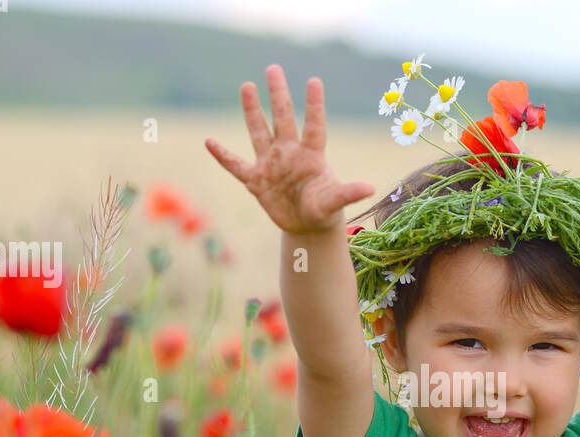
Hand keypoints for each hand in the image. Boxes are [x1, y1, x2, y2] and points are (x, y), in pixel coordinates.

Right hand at [205, 64, 375, 234]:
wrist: (306, 226)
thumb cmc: (324, 210)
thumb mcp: (334, 203)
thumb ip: (347, 193)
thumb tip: (370, 188)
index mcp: (311, 156)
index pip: (313, 126)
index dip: (314, 105)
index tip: (314, 81)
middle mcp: (289, 153)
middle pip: (283, 118)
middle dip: (278, 94)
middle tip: (273, 68)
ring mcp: (270, 164)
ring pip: (259, 132)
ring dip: (252, 111)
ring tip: (247, 86)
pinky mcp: (255, 180)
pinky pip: (235, 165)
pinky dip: (222, 156)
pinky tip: (208, 141)